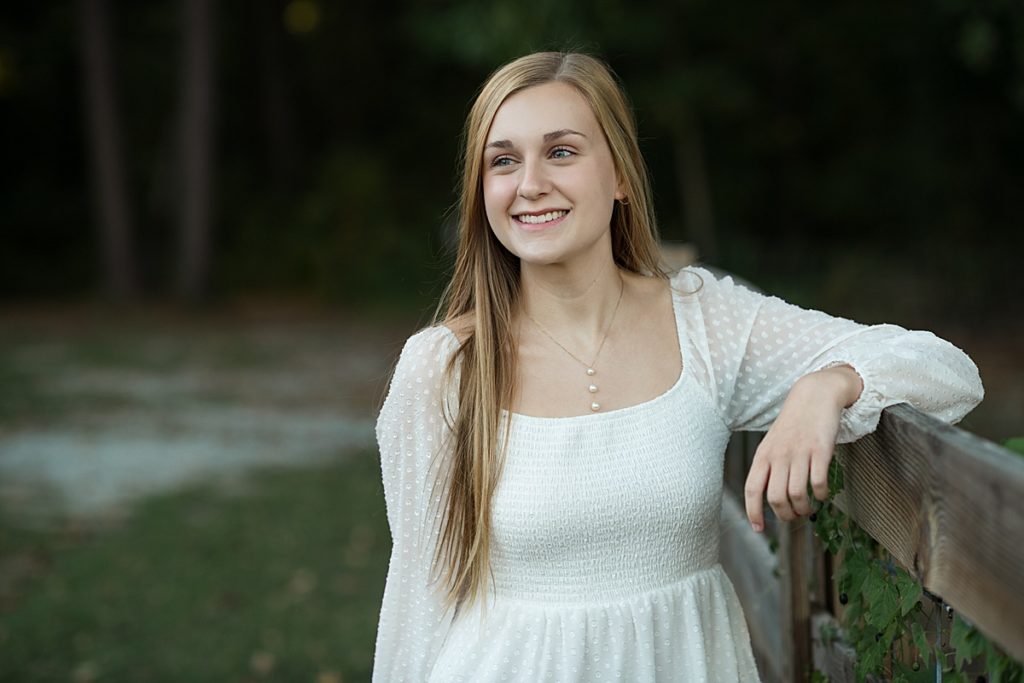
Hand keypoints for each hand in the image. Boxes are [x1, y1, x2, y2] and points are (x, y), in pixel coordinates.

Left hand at [744, 366, 861, 532]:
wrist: (814, 396)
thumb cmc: (793, 425)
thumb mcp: (772, 444)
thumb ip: (769, 468)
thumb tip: (770, 500)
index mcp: (763, 455)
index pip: (752, 489)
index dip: (753, 512)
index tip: (759, 529)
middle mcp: (779, 455)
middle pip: (775, 498)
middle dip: (785, 515)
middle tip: (794, 516)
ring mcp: (800, 453)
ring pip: (796, 495)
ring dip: (803, 509)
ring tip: (808, 508)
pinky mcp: (821, 450)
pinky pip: (818, 483)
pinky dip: (820, 495)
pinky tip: (822, 494)